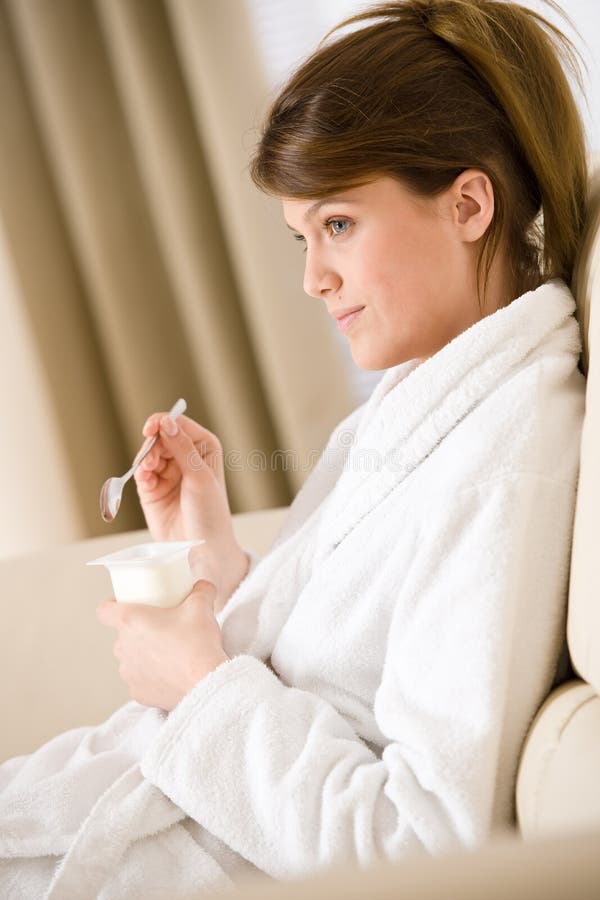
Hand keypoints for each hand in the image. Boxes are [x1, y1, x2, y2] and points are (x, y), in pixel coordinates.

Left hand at [96, 580, 229, 711]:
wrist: (206, 682)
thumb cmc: (197, 644)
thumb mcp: (201, 606)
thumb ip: (201, 590)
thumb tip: (203, 586)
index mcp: (130, 621)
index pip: (104, 610)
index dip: (112, 605)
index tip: (127, 604)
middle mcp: (123, 646)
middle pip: (122, 634)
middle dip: (138, 629)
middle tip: (161, 625)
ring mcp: (128, 672)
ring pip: (131, 657)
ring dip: (144, 653)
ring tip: (168, 651)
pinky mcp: (137, 692)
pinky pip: (140, 679)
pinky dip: (151, 675)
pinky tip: (170, 672)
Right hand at [134, 412, 248, 605]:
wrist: (200, 548)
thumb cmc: (210, 512)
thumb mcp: (200, 477)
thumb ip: (182, 448)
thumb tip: (166, 422)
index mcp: (204, 446)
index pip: (178, 424)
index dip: (162, 422)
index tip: (150, 429)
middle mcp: (185, 455)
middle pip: (159, 436)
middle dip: (152, 446)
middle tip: (151, 463)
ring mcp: (168, 471)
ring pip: (148, 453)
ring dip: (145, 461)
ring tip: (149, 474)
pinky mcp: (152, 487)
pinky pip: (141, 472)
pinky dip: (141, 474)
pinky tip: (147, 483)